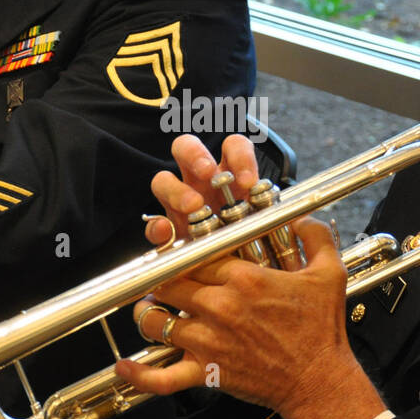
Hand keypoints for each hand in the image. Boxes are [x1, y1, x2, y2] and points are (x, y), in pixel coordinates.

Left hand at [123, 203, 387, 418]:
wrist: (319, 381)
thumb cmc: (322, 329)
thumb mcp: (329, 273)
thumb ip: (315, 236)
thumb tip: (301, 214)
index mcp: (244, 278)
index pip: (196, 253)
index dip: (185, 251)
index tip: (182, 253)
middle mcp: (220, 305)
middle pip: (168, 281)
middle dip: (161, 278)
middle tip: (162, 278)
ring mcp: (208, 340)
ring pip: (157, 321)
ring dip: (148, 315)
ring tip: (149, 310)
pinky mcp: (206, 372)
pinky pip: (162, 376)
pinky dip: (139, 373)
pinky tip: (124, 366)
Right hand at [144, 134, 261, 245]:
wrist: (235, 272)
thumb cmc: (252, 236)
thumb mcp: (265, 220)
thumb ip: (265, 207)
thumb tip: (260, 193)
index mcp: (228, 173)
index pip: (232, 146)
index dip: (240, 156)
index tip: (248, 181)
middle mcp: (200, 182)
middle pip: (186, 147)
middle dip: (195, 155)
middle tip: (208, 172)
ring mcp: (179, 204)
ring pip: (163, 181)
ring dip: (176, 190)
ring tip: (194, 206)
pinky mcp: (167, 232)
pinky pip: (154, 225)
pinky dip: (157, 227)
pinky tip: (167, 231)